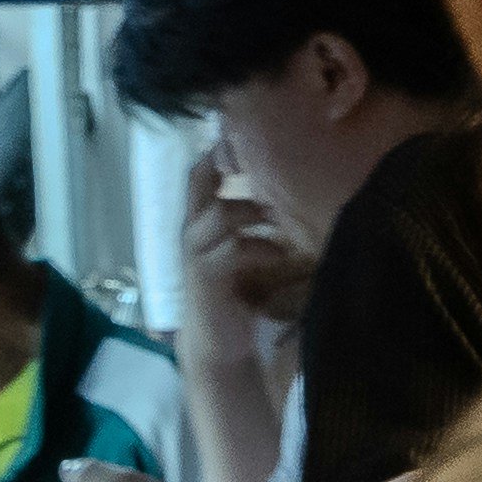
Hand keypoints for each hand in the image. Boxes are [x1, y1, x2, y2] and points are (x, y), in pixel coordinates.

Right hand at [172, 151, 311, 328]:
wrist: (218, 346)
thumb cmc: (235, 294)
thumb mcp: (243, 249)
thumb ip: (254, 221)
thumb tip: (290, 190)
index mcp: (197, 222)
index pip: (199, 174)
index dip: (218, 151)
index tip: (249, 134)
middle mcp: (191, 231)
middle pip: (200, 181)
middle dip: (235, 167)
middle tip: (276, 164)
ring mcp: (195, 253)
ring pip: (221, 212)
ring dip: (256, 208)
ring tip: (285, 211)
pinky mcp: (207, 277)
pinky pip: (234, 247)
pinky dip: (262, 245)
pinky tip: (282, 251)